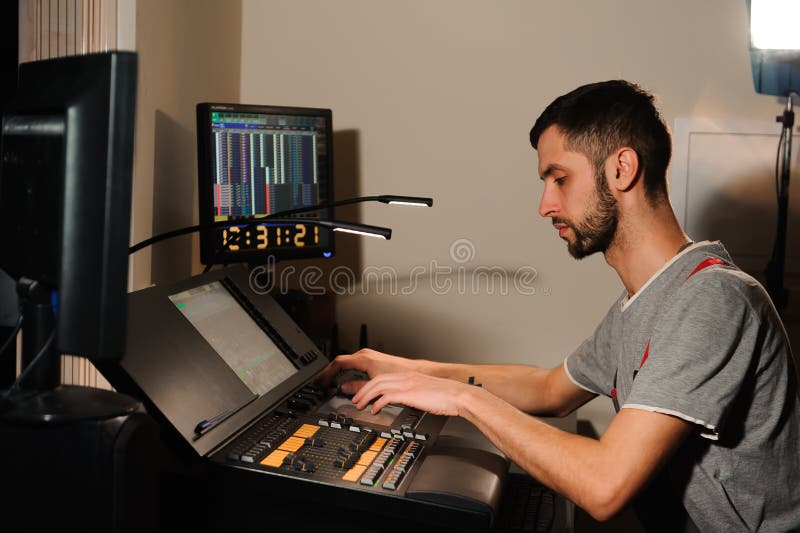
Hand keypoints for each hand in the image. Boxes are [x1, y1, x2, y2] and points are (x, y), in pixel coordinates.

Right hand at [316, 348, 420, 394]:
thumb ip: (358, 387)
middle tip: (322, 383)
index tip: (321, 381)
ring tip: (331, 383)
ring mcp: (368, 356)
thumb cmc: (398, 375)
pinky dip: (346, 371)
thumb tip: (344, 388)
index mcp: (363, 359)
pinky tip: (345, 379)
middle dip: (330, 373)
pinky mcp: (371, 359)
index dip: (327, 373)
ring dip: (338, 372)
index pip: (338, 363)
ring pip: (347, 363)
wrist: (413, 371)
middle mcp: (364, 355)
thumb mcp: (375, 385)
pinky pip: (353, 364)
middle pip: (340, 362)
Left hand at [351, 371, 475, 416]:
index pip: (382, 376)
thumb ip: (411, 392)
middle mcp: (406, 377)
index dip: (369, 385)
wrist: (459, 395)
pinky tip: (375, 410)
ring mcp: (407, 384)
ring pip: (378, 386)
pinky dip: (378, 403)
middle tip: (355, 400)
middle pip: (376, 380)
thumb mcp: (424, 391)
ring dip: (366, 396)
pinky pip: (387, 396)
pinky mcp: (410, 393)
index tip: (363, 393)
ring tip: (360, 405)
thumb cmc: (446, 396)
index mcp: (409, 375)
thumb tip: (402, 399)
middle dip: (363, 390)